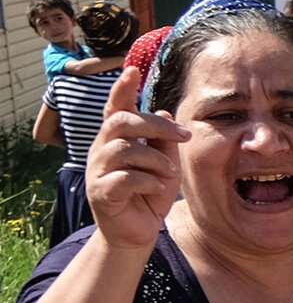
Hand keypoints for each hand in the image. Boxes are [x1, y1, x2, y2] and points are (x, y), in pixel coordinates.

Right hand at [86, 67, 189, 250]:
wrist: (137, 233)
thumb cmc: (150, 196)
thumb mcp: (166, 166)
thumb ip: (165, 141)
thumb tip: (165, 111)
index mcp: (116, 140)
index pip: (116, 108)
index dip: (122, 89)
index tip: (132, 69)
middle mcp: (102, 150)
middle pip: (121, 122)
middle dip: (155, 124)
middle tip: (184, 135)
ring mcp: (97, 171)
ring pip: (125, 149)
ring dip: (156, 159)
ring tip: (169, 174)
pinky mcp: (101, 193)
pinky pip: (125, 178)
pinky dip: (148, 182)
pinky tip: (156, 190)